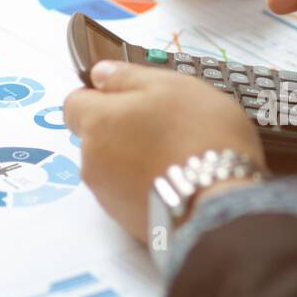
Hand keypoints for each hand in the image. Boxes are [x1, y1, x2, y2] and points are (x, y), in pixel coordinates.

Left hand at [64, 62, 265, 242]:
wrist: (222, 205)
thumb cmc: (201, 136)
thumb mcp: (172, 86)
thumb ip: (128, 77)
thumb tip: (100, 74)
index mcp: (97, 122)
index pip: (74, 103)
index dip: (101, 98)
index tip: (130, 99)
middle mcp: (91, 161)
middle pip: (96, 138)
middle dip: (122, 131)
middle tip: (165, 128)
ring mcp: (107, 196)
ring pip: (113, 168)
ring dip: (135, 161)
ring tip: (176, 160)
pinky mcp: (126, 222)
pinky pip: (130, 196)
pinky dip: (146, 188)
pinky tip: (177, 184)